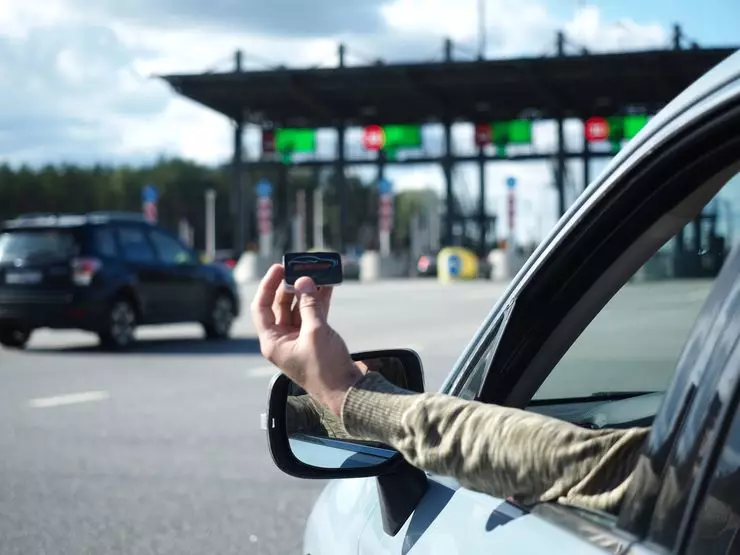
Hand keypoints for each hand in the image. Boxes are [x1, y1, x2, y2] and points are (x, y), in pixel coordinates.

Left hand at [251, 264, 362, 415]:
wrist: (346, 391)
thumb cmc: (326, 369)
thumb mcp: (316, 333)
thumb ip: (309, 305)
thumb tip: (304, 282)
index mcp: (273, 342)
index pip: (262, 307)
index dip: (268, 285)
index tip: (279, 268)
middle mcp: (283, 339)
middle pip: (281, 305)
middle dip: (291, 286)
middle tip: (302, 268)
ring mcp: (299, 339)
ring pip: (299, 307)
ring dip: (308, 291)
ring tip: (317, 273)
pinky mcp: (314, 339)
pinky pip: (313, 314)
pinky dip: (319, 301)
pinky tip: (328, 286)